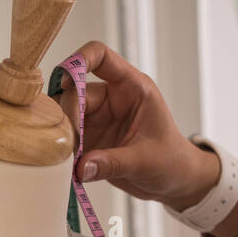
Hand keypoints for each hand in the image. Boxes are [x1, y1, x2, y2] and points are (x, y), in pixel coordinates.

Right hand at [56, 40, 219, 210]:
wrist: (173, 180)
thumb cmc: (171, 160)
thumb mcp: (146, 161)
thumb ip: (113, 163)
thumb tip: (81, 168)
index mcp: (132, 88)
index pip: (101, 57)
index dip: (79, 61)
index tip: (65, 84)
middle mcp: (111, 98)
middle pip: (76, 93)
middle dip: (68, 118)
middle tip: (70, 146)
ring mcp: (97, 118)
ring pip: (66, 117)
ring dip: (64, 136)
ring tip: (69, 160)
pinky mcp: (89, 139)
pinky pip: (67, 139)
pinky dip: (64, 152)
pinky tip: (70, 167)